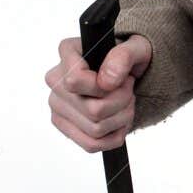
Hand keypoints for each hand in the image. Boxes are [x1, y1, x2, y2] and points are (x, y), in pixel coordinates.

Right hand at [45, 33, 152, 151]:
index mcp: (67, 52)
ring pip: (95, 129)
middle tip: (129, 91)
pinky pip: (90, 144)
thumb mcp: (136, 48)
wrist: (125, 74)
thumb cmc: (127, 58)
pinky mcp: (65, 126)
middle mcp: (55, 79)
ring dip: (121, 119)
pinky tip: (119, 121)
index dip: (104, 86)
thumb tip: (107, 81)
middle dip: (122, 103)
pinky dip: (113, 137)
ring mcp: (57, 105)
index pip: (75, 80)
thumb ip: (123, 56)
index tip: (121, 79)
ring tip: (126, 104)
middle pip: (92, 110)